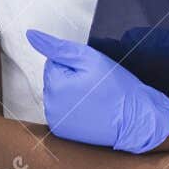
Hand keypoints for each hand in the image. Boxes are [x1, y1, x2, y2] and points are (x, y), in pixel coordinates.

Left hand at [26, 29, 168, 153]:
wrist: (136, 120)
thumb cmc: (117, 88)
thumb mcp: (90, 59)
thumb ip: (59, 47)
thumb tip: (32, 35)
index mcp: (54, 87)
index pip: (53, 62)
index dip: (75, 65)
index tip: (92, 74)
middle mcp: (50, 107)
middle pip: (54, 79)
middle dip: (72, 78)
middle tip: (96, 86)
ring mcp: (56, 122)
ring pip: (59, 95)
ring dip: (73, 93)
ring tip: (96, 98)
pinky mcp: (63, 132)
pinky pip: (63, 110)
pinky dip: (74, 108)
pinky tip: (91, 110)